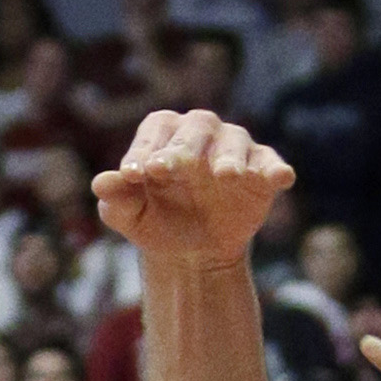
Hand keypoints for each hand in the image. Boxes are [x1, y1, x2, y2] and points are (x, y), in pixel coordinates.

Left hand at [92, 110, 292, 265]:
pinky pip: (271, 164)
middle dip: (184, 147)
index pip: (155, 133)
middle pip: (197, 127)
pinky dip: (275, 169)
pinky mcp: (262, 171)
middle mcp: (201, 133)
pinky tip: (279, 178)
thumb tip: (101, 183)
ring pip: (235, 142)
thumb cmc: (157, 221)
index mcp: (164, 135)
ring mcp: (234, 149)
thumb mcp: (132, 216)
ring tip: (225, 175)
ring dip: (230, 156)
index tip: (134, 175)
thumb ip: (117, 198)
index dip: (144, 152)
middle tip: (171, 167)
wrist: (193, 253)